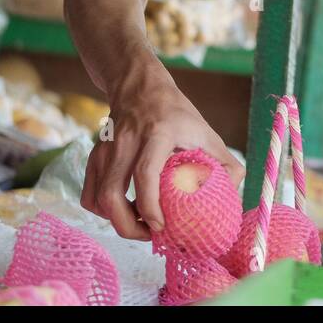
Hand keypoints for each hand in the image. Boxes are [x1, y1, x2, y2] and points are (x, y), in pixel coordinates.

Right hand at [80, 68, 245, 240]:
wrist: (140, 87)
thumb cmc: (176, 112)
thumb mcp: (206, 131)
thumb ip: (226, 162)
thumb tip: (233, 192)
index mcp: (158, 134)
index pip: (146, 174)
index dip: (150, 207)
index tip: (161, 227)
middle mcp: (126, 142)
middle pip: (112, 195)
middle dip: (127, 227)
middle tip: (149, 235)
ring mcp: (105, 150)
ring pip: (97, 199)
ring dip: (116, 221)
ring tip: (139, 225)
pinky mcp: (95, 157)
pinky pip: (89, 194)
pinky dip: (103, 211)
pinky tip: (123, 210)